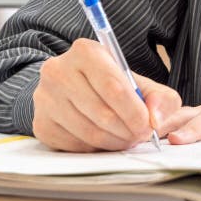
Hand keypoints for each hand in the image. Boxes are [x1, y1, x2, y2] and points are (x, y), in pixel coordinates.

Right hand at [32, 38, 180, 151]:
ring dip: (114, 142)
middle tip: (139, 135)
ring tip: (126, 138)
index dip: (135, 112)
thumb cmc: (115, 85)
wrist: (79, 88)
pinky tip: (105, 139)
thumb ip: (160, 98)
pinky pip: (74, 146)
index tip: (148, 125)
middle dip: (127, 130)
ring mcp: (45, 98)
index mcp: (86, 52)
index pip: (114, 87)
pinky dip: (95, 148)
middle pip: (102, 112)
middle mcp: (58, 70)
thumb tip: (155, 118)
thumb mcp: (142, 83)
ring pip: (88, 132)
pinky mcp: (40, 124)